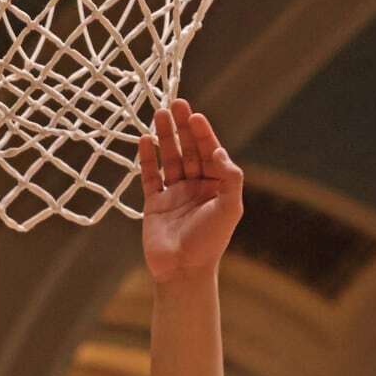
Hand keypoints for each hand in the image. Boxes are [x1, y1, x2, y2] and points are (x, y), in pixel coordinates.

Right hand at [139, 100, 242, 282]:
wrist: (182, 271)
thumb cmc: (210, 242)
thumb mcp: (230, 208)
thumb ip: (230, 177)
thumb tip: (219, 151)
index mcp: (216, 188)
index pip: (210, 153)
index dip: (203, 133)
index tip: (195, 116)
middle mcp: (196, 188)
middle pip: (189, 150)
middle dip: (183, 128)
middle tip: (177, 104)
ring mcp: (174, 194)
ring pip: (170, 158)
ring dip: (165, 137)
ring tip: (160, 113)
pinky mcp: (155, 204)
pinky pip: (150, 176)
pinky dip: (147, 158)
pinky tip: (145, 140)